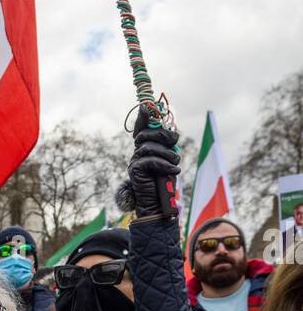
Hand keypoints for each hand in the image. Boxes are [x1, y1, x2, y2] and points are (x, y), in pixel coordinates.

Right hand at [126, 102, 180, 218]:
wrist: (158, 205)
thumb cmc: (165, 182)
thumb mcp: (169, 160)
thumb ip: (168, 145)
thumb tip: (172, 131)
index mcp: (146, 146)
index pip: (142, 127)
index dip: (143, 116)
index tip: (146, 105)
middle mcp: (138, 152)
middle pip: (147, 133)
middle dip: (164, 135)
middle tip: (175, 143)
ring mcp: (135, 161)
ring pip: (149, 146)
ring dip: (167, 154)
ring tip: (175, 164)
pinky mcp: (135, 170)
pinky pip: (150, 160)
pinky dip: (164, 165)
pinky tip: (173, 172)